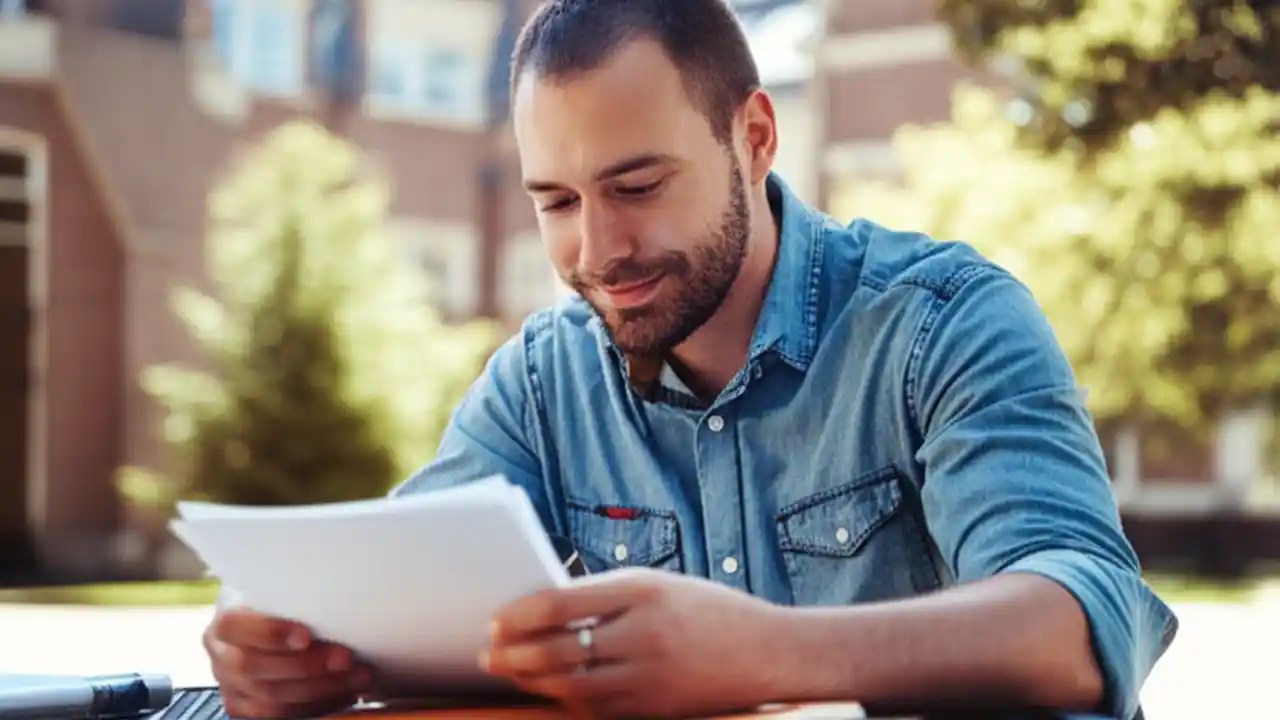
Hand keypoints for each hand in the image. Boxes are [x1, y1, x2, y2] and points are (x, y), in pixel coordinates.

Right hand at [203, 607, 371, 717]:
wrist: (270, 630)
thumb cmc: (283, 608)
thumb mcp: (283, 594)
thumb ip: (295, 598)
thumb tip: (336, 597)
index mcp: (224, 625)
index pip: (234, 627)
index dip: (270, 633)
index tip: (306, 636)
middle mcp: (221, 658)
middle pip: (255, 667)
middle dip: (306, 666)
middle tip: (345, 658)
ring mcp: (232, 688)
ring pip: (271, 698)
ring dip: (320, 689)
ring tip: (356, 677)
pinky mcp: (247, 710)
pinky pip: (281, 716)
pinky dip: (317, 706)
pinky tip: (344, 694)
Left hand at [482, 569, 786, 717]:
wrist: (769, 653)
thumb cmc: (708, 611)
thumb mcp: (660, 585)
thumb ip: (606, 595)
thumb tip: (543, 609)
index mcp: (643, 591)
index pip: (561, 603)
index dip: (520, 614)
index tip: (496, 619)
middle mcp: (645, 634)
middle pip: (559, 650)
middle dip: (516, 654)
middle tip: (489, 652)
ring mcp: (650, 677)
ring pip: (571, 686)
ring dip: (532, 680)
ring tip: (510, 671)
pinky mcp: (655, 709)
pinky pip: (596, 709)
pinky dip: (565, 700)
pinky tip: (548, 691)